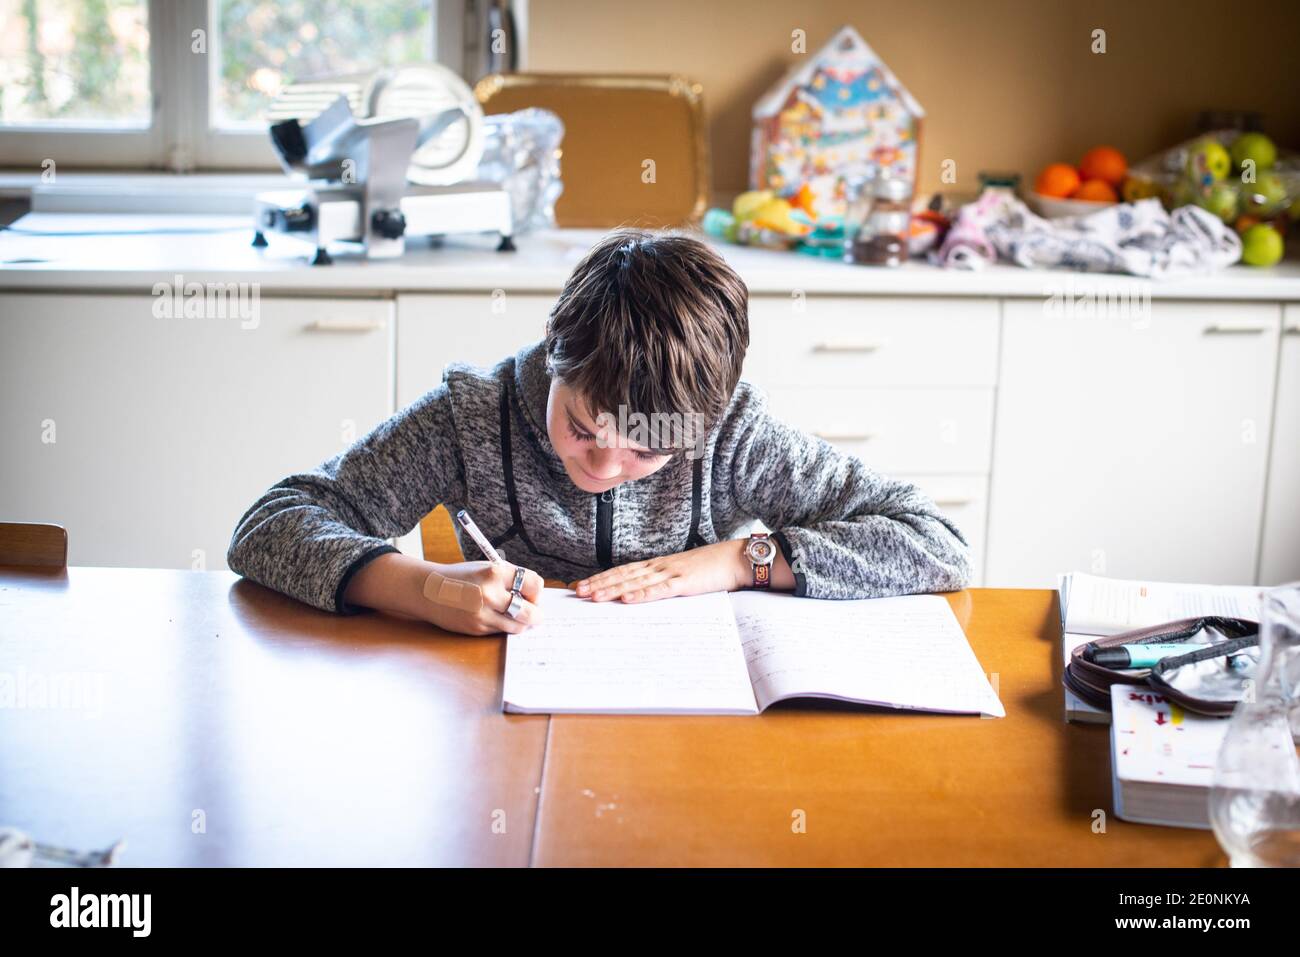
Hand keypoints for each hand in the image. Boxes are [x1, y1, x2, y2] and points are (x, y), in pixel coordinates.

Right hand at [421, 560, 544, 634]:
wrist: (428, 589)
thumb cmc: (461, 577)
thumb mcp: (487, 568)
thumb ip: (510, 578)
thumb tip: (536, 594)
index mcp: (495, 572)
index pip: (534, 584)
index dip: (536, 591)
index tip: (531, 593)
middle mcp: (490, 594)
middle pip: (531, 612)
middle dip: (536, 613)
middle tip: (533, 610)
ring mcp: (483, 614)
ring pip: (518, 626)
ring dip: (521, 622)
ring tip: (513, 613)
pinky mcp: (477, 628)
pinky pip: (501, 631)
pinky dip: (503, 625)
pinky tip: (493, 615)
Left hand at [572, 539, 752, 602]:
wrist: (735, 559)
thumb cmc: (711, 568)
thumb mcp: (683, 574)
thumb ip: (665, 582)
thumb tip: (646, 594)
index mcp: (658, 565)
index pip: (623, 571)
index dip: (602, 577)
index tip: (583, 585)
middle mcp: (659, 567)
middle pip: (623, 575)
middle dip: (599, 583)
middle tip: (577, 592)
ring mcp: (670, 573)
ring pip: (635, 582)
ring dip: (612, 589)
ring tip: (593, 596)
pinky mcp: (684, 583)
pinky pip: (659, 590)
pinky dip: (641, 595)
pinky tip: (627, 600)